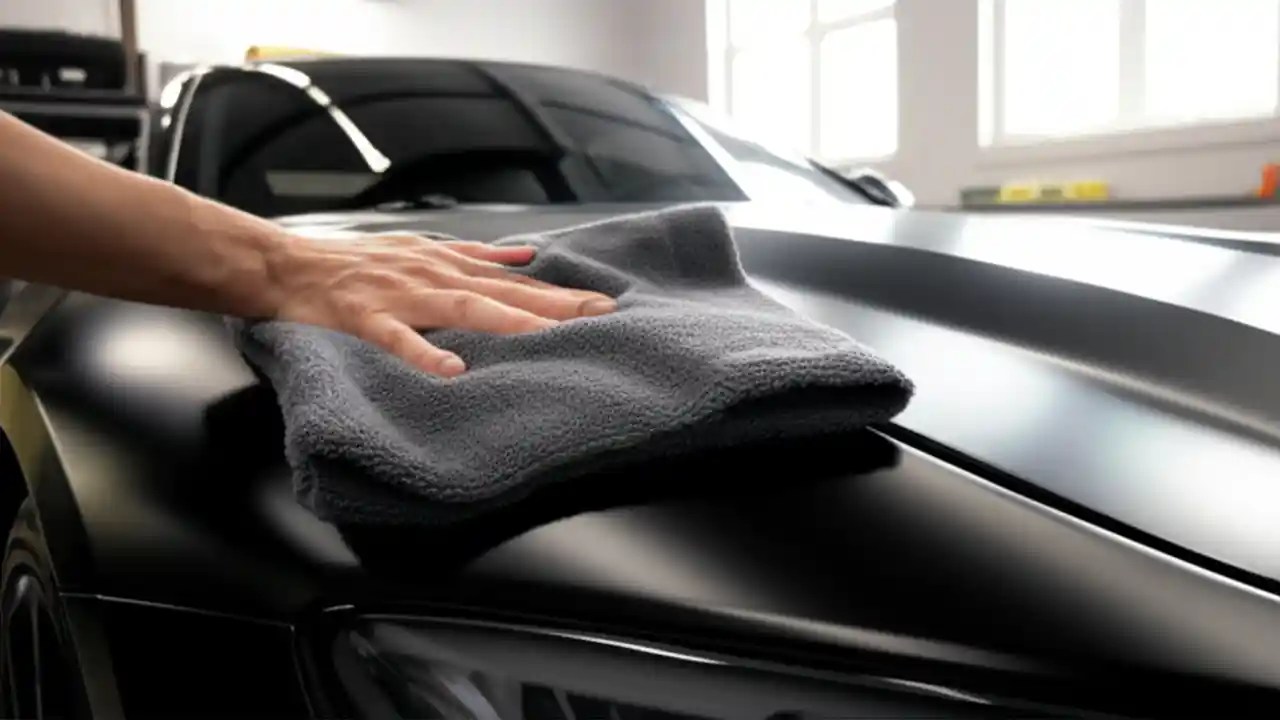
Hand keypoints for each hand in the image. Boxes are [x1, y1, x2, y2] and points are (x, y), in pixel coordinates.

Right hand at [265, 232, 615, 376]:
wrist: (286, 264)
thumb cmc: (356, 261)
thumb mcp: (422, 249)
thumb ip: (476, 255)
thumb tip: (527, 254)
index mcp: (447, 266)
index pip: (516, 282)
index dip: (561, 294)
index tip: (606, 305)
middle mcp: (433, 276)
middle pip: (503, 293)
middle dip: (553, 304)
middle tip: (601, 315)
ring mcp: (400, 296)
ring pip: (462, 309)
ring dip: (507, 321)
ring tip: (548, 335)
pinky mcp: (365, 317)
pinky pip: (397, 338)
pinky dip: (424, 352)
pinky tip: (452, 370)